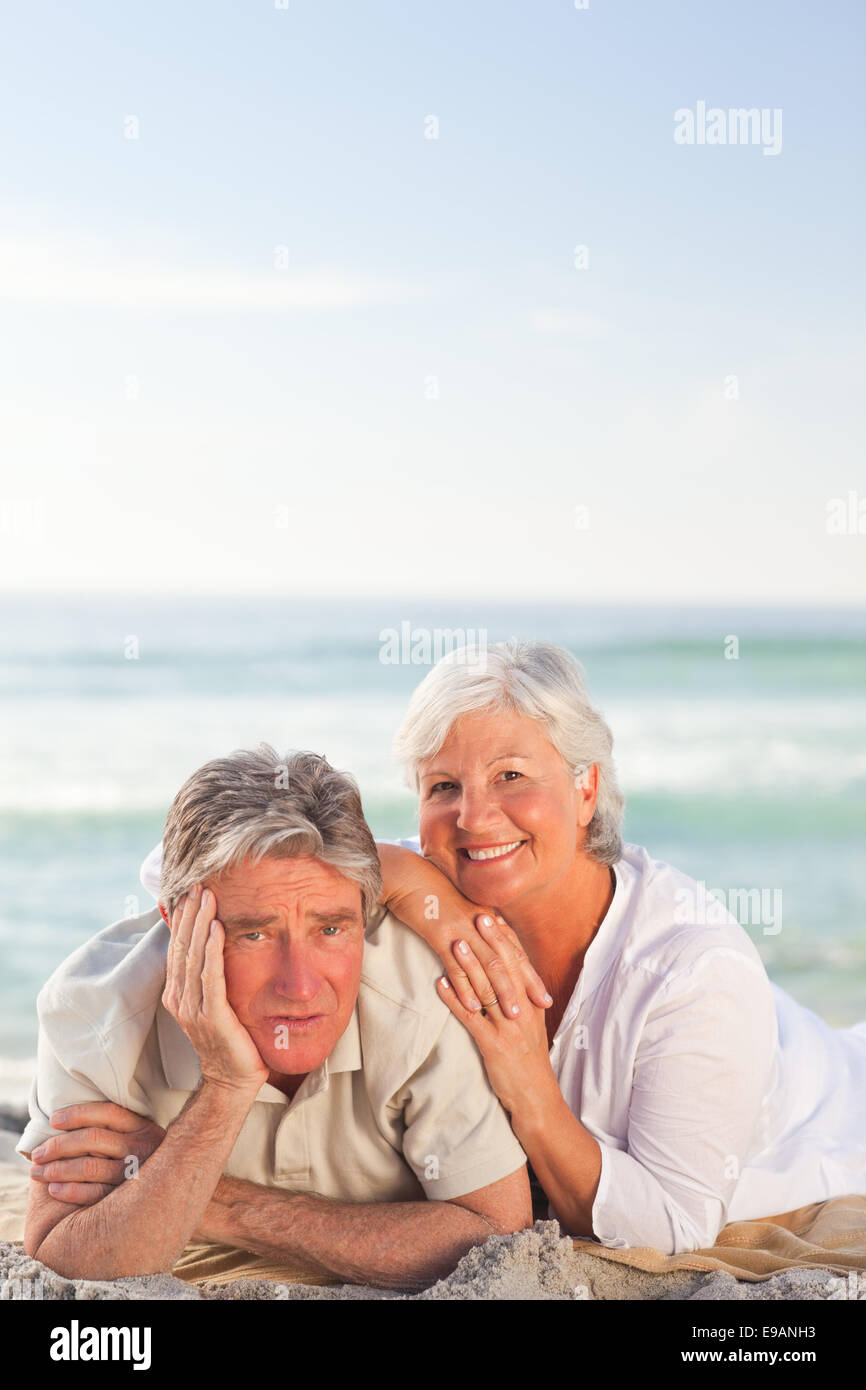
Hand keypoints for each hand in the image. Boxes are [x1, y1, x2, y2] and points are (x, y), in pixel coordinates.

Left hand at [28, 1101, 165, 1205]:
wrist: (172, 1197)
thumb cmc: (143, 1163)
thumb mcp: (139, 1139)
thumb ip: (116, 1130)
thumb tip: (66, 1122)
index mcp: (143, 1128)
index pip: (108, 1112)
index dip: (78, 1113)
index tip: (53, 1120)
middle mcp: (142, 1149)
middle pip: (94, 1139)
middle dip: (59, 1145)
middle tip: (37, 1153)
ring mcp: (136, 1175)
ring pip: (90, 1167)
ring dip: (58, 1169)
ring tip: (37, 1172)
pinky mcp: (128, 1200)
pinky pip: (93, 1194)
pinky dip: (70, 1191)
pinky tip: (53, 1189)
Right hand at [162, 883, 268, 1094]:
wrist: (233, 1079)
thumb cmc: (229, 1037)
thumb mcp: (214, 1001)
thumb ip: (209, 974)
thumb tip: (214, 940)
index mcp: (177, 994)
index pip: (176, 948)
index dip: (181, 918)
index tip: (189, 891)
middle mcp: (179, 999)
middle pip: (182, 947)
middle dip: (189, 913)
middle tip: (198, 884)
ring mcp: (193, 1009)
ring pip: (193, 957)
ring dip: (200, 924)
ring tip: (207, 897)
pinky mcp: (212, 1017)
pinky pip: (211, 978)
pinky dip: (213, 951)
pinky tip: (217, 929)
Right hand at [376, 844, 551, 1016]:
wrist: (406, 875)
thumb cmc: (429, 889)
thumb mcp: (457, 904)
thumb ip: (472, 923)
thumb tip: (483, 939)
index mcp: (485, 918)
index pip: (513, 949)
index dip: (529, 972)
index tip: (543, 993)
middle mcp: (479, 924)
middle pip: (508, 959)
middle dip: (525, 985)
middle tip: (541, 1007)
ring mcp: (461, 929)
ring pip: (487, 965)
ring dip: (500, 992)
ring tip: (512, 1015)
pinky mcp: (440, 935)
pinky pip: (457, 966)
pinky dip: (467, 988)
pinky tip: (474, 1007)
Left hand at [436, 914, 558, 1118]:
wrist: (536, 1099)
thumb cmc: (529, 1062)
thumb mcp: (531, 1027)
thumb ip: (521, 1001)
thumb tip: (507, 977)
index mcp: (531, 1004)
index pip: (519, 964)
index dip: (505, 939)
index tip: (493, 916)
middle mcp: (521, 1011)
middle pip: (504, 969)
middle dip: (488, 942)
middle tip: (474, 917)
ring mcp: (507, 1028)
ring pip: (487, 989)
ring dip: (469, 964)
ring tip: (455, 942)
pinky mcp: (492, 1046)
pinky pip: (471, 1017)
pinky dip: (454, 998)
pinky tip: (439, 983)